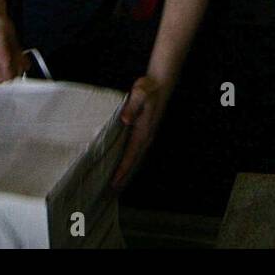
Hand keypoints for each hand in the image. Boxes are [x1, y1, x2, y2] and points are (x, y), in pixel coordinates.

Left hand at [112, 75, 168, 190]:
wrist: (161, 83)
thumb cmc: (148, 88)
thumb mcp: (139, 93)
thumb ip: (132, 107)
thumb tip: (125, 120)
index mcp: (143, 131)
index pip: (131, 155)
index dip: (123, 169)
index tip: (115, 182)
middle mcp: (146, 136)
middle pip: (134, 162)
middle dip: (124, 176)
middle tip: (113, 191)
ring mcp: (147, 135)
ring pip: (137, 158)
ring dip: (128, 171)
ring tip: (118, 184)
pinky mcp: (146, 131)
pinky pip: (138, 151)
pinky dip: (131, 161)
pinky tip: (126, 165)